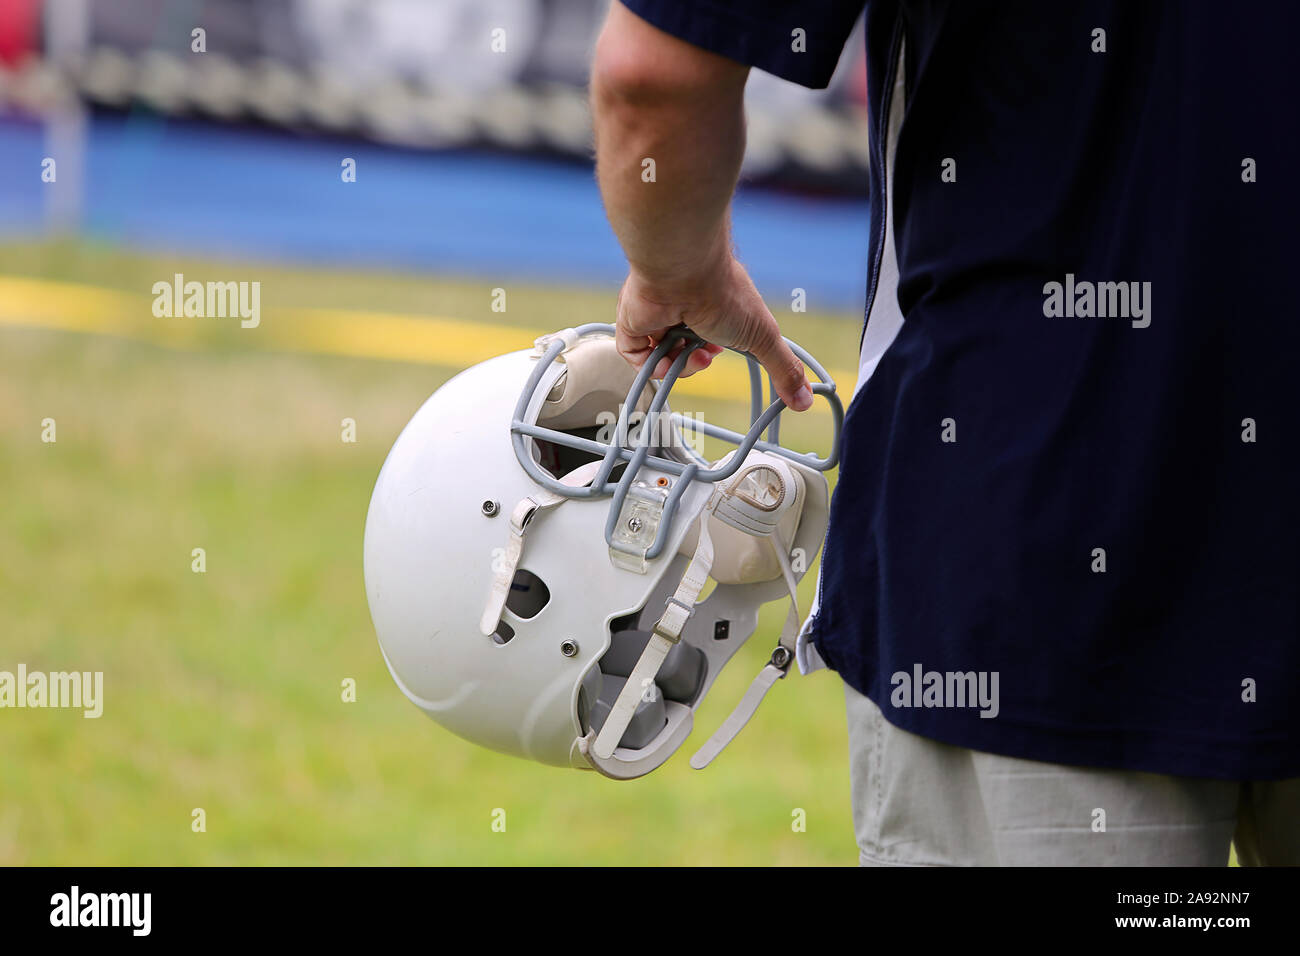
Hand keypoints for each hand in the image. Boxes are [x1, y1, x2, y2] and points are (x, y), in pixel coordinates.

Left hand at [614, 254, 813, 410]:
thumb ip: (784, 369)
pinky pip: (635, 357)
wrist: (683, 272)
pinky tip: (665, 354)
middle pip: (685, 353)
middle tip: (705, 355)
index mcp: (710, 307)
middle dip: (697, 363)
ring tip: (689, 353)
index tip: (721, 354)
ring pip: (662, 358)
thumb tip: (806, 401)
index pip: (710, 340)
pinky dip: (650, 364)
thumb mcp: (764, 338)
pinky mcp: (631, 323)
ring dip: (679, 365)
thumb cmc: (723, 295)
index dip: (714, 355)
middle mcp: (681, 310)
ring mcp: (655, 316)